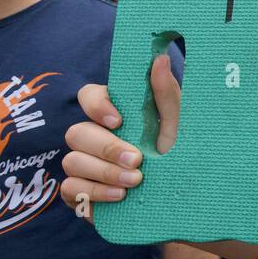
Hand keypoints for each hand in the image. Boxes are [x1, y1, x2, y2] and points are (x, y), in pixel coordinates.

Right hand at [62, 53, 181, 221]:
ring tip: (135, 182)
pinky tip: (121, 196)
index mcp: (116, 116)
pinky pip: (70, 189)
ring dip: (104, 172)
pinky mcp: (82, 194)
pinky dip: (94, 192)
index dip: (96, 105)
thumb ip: (166, 95)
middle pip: (76, 132)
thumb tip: (159, 58)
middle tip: (137, 160)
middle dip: (106, 148)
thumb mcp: (180, 126)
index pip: (88, 96)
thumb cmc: (181, 157)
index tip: (118, 120)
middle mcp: (96, 138)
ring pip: (72, 161)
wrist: (187, 200)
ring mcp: (86, 166)